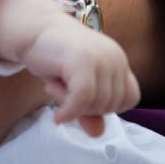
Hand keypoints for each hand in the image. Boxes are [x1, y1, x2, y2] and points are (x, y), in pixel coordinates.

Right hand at [23, 18, 139, 137]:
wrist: (34, 29)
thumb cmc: (55, 57)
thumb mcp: (76, 86)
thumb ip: (89, 108)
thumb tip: (98, 134)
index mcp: (118, 60)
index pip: (130, 97)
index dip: (109, 107)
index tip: (85, 99)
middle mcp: (115, 57)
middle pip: (112, 105)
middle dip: (86, 107)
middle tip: (64, 90)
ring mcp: (101, 58)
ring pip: (97, 104)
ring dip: (73, 106)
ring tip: (57, 87)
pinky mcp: (83, 60)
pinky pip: (83, 99)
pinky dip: (69, 113)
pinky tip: (58, 116)